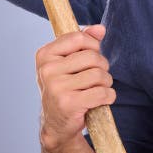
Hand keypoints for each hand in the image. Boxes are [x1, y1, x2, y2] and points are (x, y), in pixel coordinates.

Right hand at [35, 25, 115, 150]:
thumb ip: (84, 41)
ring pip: (99, 75)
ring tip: (97, 89)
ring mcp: (56, 88)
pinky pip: (102, 93)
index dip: (93, 46)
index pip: (79, 37)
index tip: (90, 58)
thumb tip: (100, 29)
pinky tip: (101, 100)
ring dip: (106, 83)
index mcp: (45, 55)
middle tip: (97, 78)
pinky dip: (108, 96)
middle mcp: (47, 70)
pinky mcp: (68, 104)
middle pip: (92, 57)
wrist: (57, 124)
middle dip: (102, 67)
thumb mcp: (70, 62)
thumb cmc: (66, 87)